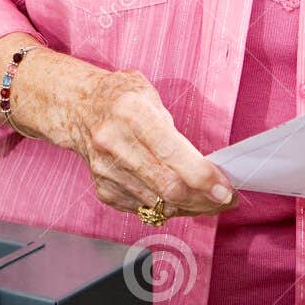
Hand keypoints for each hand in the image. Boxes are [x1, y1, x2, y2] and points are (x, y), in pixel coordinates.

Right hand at [59, 67, 236, 219]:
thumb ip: (176, 131)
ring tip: (206, 199)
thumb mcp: (150, 96)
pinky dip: (167, 207)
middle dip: (203, 199)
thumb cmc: (122, 98)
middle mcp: (115, 143)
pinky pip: (144, 209)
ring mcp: (106, 170)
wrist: (77, 107)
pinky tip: (179, 198)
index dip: (203, 177)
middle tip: (224, 199)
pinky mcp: (103, 189)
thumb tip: (206, 168)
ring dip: (189, 206)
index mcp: (131, 112)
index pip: (172, 153)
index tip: (226, 190)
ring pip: (158, 204)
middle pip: (167, 187)